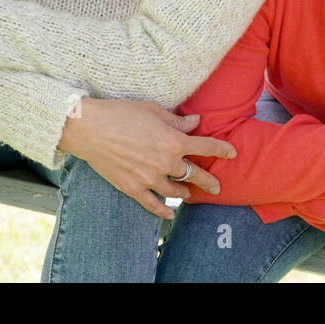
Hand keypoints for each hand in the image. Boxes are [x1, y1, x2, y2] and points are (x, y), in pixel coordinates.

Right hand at [58, 97, 236, 218]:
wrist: (91, 129)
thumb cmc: (121, 114)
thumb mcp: (154, 111)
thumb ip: (177, 121)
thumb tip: (196, 122)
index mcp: (174, 141)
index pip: (206, 146)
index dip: (222, 149)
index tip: (232, 153)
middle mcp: (166, 162)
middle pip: (194, 174)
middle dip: (208, 181)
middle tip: (217, 187)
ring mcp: (150, 178)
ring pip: (176, 190)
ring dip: (185, 192)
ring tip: (189, 194)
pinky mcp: (133, 188)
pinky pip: (153, 204)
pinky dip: (164, 210)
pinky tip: (171, 212)